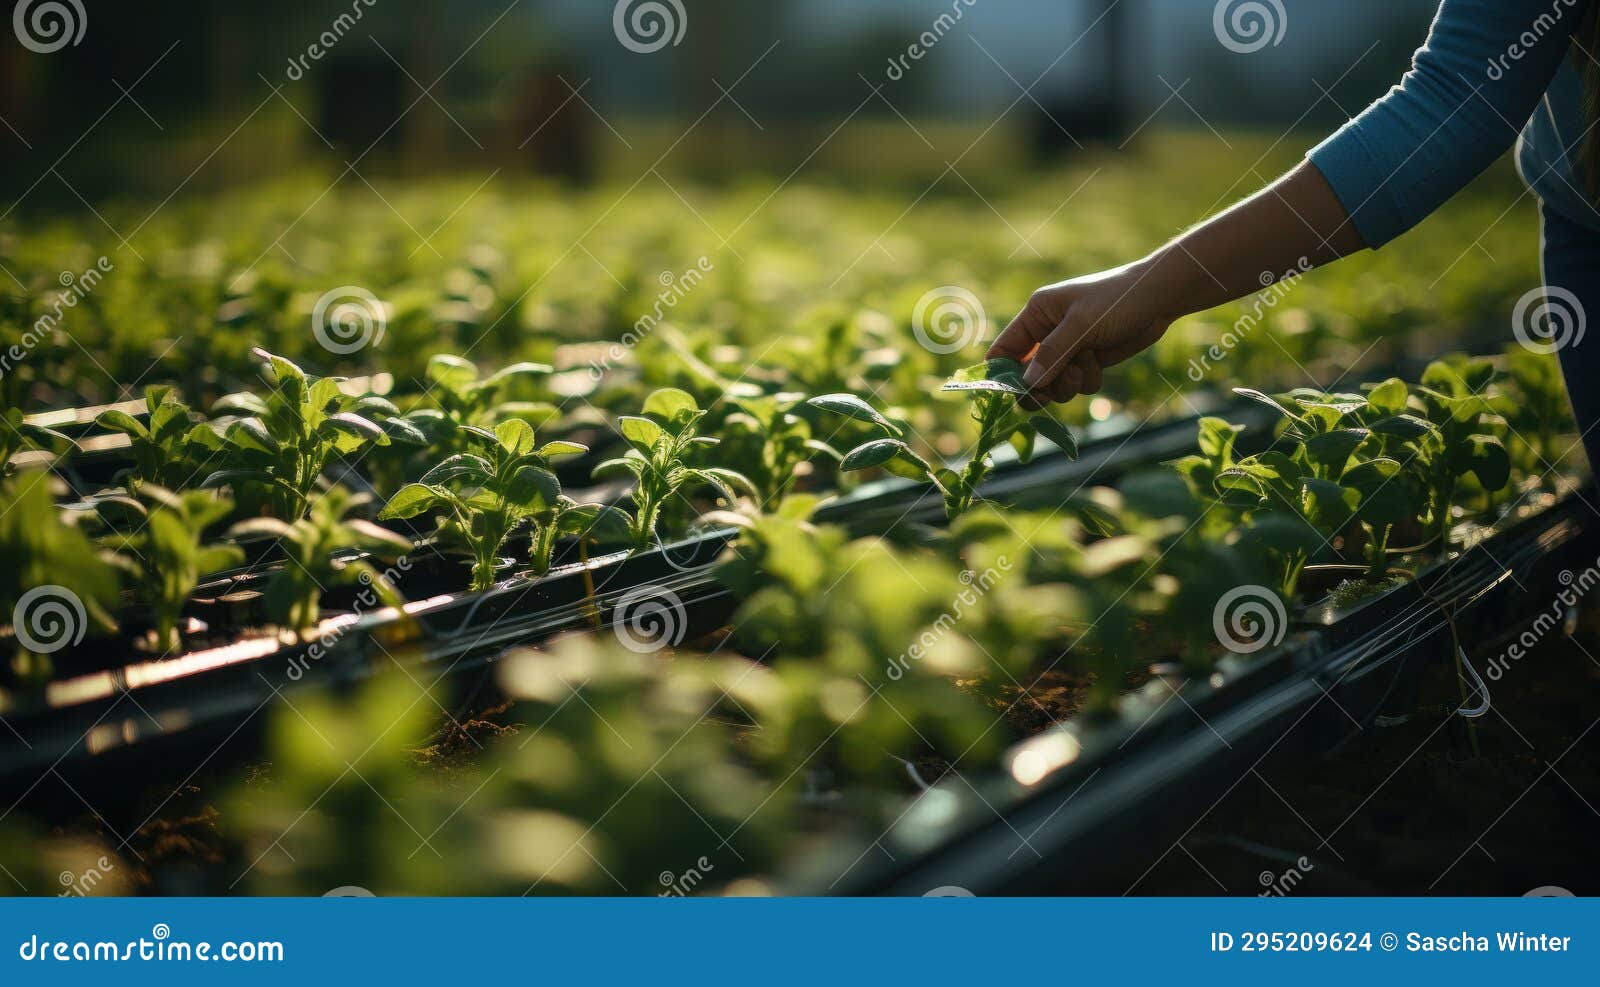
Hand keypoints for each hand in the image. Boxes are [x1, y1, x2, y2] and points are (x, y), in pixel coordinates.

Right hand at [988, 260, 1174, 408]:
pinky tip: (1101, 361)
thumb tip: (1027, 384)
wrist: (1158, 298)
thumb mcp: (1081, 324)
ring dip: (1070, 382)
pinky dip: (1089, 379)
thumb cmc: (1117, 300)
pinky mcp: (1087, 360)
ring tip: (1088, 362)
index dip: (1002, 374)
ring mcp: (1068, 348)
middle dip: (1043, 384)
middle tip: (1051, 393)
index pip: (1004, 349)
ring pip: (1054, 383)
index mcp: (1037, 315)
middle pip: (1028, 375)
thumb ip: (1053, 354)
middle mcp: (1047, 332)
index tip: (1011, 395)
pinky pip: (1077, 384)